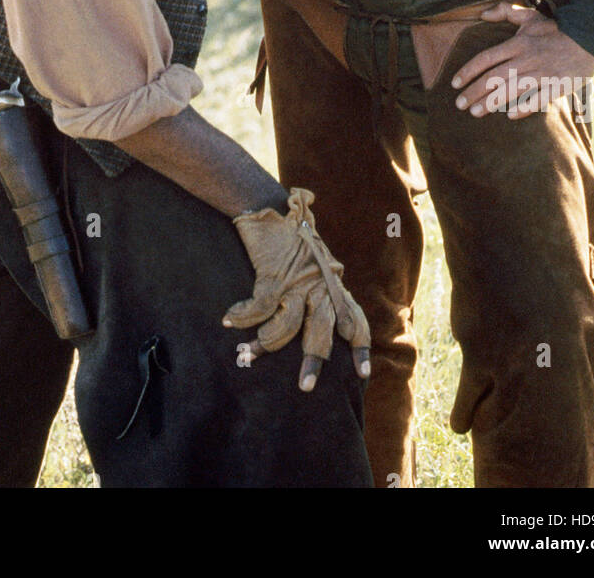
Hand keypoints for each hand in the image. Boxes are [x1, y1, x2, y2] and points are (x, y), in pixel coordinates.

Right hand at [223, 188, 370, 391]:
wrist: (272, 206)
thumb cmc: (292, 234)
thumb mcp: (317, 260)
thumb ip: (322, 286)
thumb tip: (318, 316)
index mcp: (332, 283)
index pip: (355, 318)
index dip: (360, 347)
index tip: (364, 374)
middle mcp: (319, 285)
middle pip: (323, 331)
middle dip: (314, 361)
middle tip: (305, 387)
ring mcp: (296, 282)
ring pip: (288, 327)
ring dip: (266, 345)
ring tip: (247, 354)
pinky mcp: (272, 277)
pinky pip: (259, 309)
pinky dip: (243, 318)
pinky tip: (230, 319)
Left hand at [450, 1, 593, 118]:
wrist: (589, 38)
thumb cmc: (555, 30)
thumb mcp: (530, 16)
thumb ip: (505, 11)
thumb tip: (482, 14)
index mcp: (518, 43)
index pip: (486, 58)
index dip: (468, 71)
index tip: (455, 83)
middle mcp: (527, 59)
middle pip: (494, 78)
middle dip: (474, 92)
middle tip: (459, 105)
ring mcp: (543, 73)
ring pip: (511, 90)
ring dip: (491, 102)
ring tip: (474, 113)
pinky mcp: (558, 85)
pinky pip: (538, 99)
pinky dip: (524, 108)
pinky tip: (509, 116)